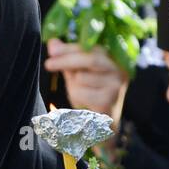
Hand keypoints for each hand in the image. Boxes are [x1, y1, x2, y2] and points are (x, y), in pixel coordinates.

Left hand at [44, 40, 127, 158]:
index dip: (70, 47)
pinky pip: (81, 94)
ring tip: (81, 93)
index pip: (91, 48)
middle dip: (66, 60)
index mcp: (114, 58)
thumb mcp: (79, 73)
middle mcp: (119, 70)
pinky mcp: (109, 102)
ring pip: (82, 78)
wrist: (104, 124)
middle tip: (48, 64)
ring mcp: (116, 87)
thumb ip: (68, 58)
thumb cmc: (91, 94)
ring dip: (73, 86)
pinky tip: (85, 103)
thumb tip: (53, 43)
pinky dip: (76, 98)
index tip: (52, 50)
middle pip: (90, 59)